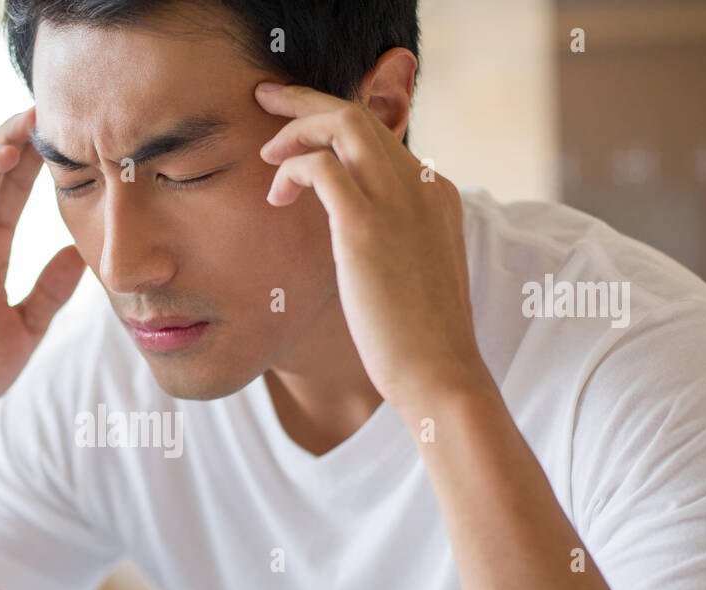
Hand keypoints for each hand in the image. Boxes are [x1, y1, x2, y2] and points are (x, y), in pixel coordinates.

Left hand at [254, 83, 494, 415]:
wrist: (440, 374)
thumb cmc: (420, 340)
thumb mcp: (411, 276)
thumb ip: (391, 244)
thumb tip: (355, 245)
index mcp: (436, 194)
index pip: (382, 137)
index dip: (336, 126)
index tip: (300, 129)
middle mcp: (422, 185)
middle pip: (360, 114)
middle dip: (306, 102)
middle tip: (265, 100)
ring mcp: (397, 201)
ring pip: (341, 124)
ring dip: (295, 129)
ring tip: (265, 155)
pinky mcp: (365, 226)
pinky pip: (319, 166)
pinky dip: (291, 168)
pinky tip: (276, 196)